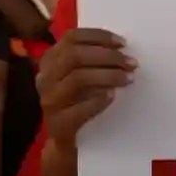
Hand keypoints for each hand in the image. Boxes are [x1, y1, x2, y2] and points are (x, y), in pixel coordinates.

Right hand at [36, 29, 135, 147]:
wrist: (65, 139)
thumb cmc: (77, 100)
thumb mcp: (79, 75)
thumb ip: (91, 59)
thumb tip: (121, 48)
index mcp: (50, 59)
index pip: (72, 37)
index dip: (99, 37)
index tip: (123, 43)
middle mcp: (45, 77)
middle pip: (74, 56)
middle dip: (107, 56)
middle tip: (131, 63)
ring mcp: (49, 100)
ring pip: (78, 79)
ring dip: (108, 76)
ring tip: (128, 79)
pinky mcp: (58, 123)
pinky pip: (80, 108)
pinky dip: (99, 100)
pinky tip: (113, 96)